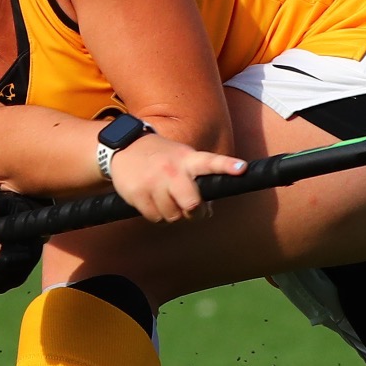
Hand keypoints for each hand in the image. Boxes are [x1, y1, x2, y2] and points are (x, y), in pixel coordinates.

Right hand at [105, 133, 247, 222]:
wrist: (123, 147)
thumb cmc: (161, 157)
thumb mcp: (181, 157)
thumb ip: (197, 180)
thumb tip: (207, 211)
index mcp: (187, 159)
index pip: (211, 162)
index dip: (227, 166)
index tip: (242, 168)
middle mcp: (172, 170)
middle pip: (192, 203)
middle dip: (195, 212)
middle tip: (194, 210)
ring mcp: (153, 182)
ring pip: (173, 216)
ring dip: (173, 214)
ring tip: (167, 199)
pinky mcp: (138, 193)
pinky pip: (155, 218)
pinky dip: (157, 215)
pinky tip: (153, 201)